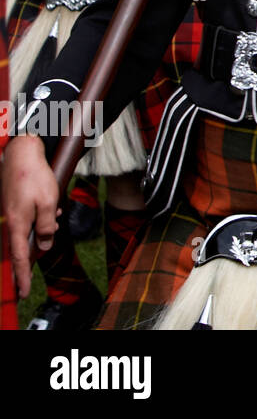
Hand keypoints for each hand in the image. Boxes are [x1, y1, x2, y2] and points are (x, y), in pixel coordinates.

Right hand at [2, 135, 61, 298]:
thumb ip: (46, 227)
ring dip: (43, 227)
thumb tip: (43, 245)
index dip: (22, 276)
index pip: (20, 257)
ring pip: (28, 231)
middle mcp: (10, 222)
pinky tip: (53, 209)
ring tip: (54, 212)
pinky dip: (41, 217)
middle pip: (22, 246)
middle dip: (34, 251)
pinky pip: (28, 220)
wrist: (22, 155)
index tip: (22, 292)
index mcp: (17, 224)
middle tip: (37, 257)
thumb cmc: (35, 178)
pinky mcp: (14, 207)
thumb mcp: (48, 203)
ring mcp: (10, 214)